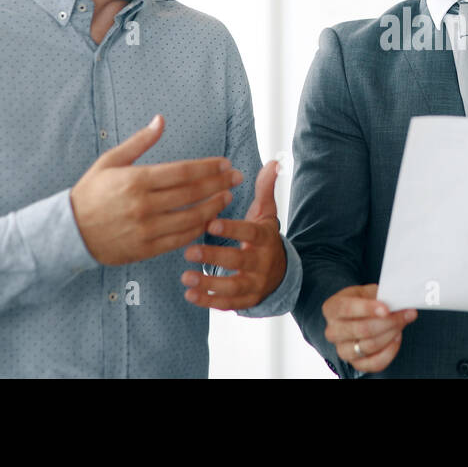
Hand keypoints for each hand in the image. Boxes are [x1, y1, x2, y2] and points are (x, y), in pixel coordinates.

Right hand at [70, 115, 239, 265]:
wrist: (69, 232)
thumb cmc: (90, 193)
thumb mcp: (110, 161)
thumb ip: (139, 142)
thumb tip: (160, 120)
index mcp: (136, 180)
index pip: (183, 172)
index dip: (208, 167)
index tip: (225, 163)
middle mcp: (144, 205)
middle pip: (192, 193)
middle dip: (219, 184)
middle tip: (236, 177)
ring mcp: (146, 229)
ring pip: (191, 218)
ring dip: (214, 207)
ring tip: (227, 197)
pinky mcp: (147, 249)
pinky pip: (181, 239)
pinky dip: (198, 229)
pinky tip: (209, 219)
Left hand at [180, 161, 288, 309]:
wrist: (282, 273)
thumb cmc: (263, 239)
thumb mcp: (266, 214)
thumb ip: (265, 189)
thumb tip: (273, 162)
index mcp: (264, 239)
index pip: (249, 233)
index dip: (232, 229)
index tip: (211, 223)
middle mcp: (261, 263)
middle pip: (238, 261)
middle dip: (214, 257)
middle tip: (189, 251)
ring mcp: (255, 284)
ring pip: (233, 286)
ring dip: (209, 283)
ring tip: (186, 277)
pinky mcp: (247, 300)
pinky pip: (228, 304)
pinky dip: (209, 301)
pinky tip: (191, 295)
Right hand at [322, 284, 416, 373]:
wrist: (357, 316)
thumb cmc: (363, 301)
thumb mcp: (367, 291)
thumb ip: (381, 296)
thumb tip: (400, 302)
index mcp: (332, 308)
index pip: (348, 309)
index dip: (368, 309)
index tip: (387, 309)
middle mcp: (333, 331)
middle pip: (361, 329)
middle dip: (388, 322)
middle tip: (406, 314)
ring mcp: (342, 350)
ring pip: (369, 346)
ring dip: (391, 334)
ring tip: (402, 324)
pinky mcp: (355, 363)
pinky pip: (375, 363)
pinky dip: (390, 351)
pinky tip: (397, 338)